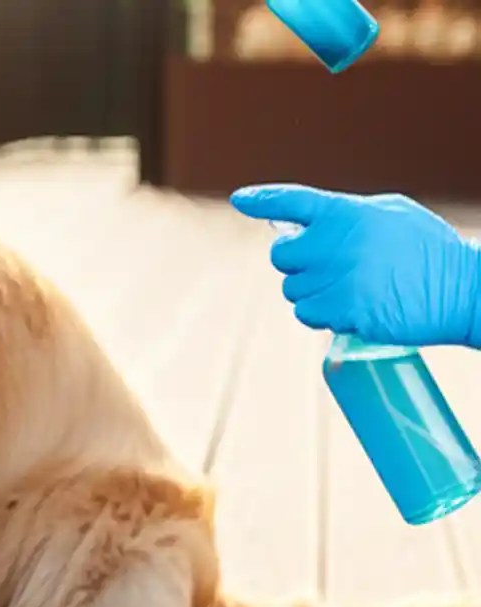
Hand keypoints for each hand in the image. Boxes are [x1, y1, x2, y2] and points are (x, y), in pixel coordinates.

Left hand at [230, 183, 480, 348]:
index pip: (292, 201)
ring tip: (348, 287)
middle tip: (326, 266)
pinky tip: (349, 306)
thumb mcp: (389, 214)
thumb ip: (344, 215)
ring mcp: (338, 279)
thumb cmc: (426, 248)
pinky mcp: (343, 311)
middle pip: (282, 256)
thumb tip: (304, 224)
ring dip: (310, 291)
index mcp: (346, 212)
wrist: (461, 288)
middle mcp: (336, 243)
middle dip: (297, 262)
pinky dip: (321, 314)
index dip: (263, 199)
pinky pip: (307, 313)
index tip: (241, 199)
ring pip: (292, 289)